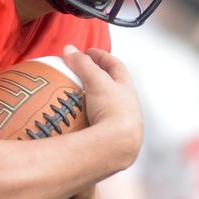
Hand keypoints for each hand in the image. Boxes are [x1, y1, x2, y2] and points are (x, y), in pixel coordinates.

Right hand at [64, 46, 141, 166]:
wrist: (117, 147)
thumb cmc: (113, 112)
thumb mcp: (97, 82)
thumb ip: (83, 65)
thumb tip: (70, 51)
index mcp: (128, 90)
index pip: (116, 67)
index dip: (102, 57)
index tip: (88, 52)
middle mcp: (128, 107)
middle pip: (114, 88)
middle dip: (99, 80)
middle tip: (82, 74)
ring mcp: (121, 125)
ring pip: (107, 109)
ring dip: (94, 102)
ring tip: (76, 100)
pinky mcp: (111, 141)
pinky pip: (97, 126)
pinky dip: (88, 121)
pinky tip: (76, 123)